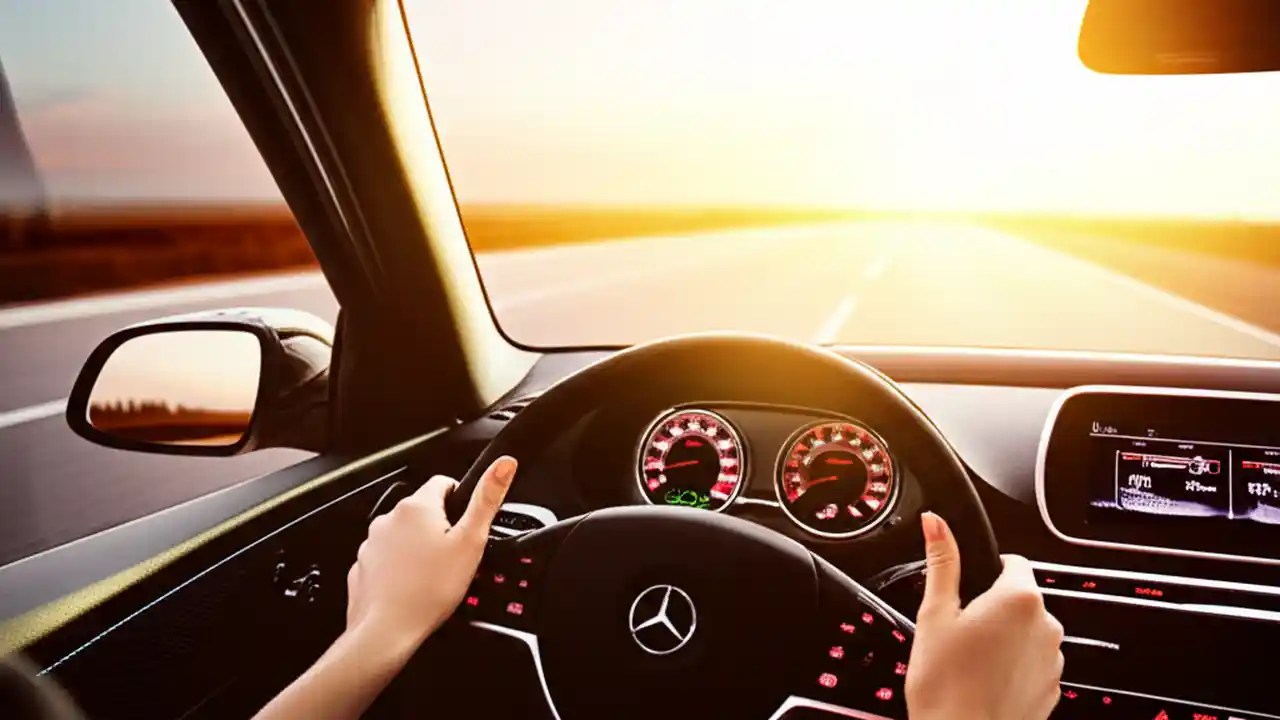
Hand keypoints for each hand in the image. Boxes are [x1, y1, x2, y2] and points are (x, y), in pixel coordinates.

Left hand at [345, 456, 517, 647]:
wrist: (386, 631)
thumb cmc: (429, 590)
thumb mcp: (471, 542)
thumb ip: (487, 500)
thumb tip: (504, 465)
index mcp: (418, 507)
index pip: (444, 483)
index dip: (461, 499)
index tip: (467, 524)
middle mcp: (390, 518)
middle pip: (424, 511)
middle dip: (440, 528)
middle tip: (455, 557)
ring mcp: (372, 542)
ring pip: (404, 535)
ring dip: (418, 548)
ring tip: (433, 576)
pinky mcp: (363, 565)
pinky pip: (387, 559)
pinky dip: (400, 568)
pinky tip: (413, 586)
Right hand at [905, 512, 1063, 719]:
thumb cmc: (946, 684)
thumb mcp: (934, 614)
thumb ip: (942, 562)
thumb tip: (936, 523)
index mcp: (1018, 598)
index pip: (1013, 562)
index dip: (985, 572)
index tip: (964, 591)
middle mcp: (1045, 626)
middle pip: (1019, 598)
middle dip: (992, 608)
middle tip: (958, 631)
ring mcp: (1053, 659)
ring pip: (1026, 632)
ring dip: (1004, 638)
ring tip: (969, 660)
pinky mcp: (1052, 688)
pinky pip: (1032, 663)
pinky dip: (1012, 666)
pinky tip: (983, 680)